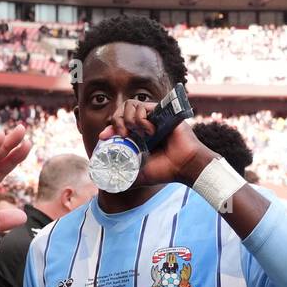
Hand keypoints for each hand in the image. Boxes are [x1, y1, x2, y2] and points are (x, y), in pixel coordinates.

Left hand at [97, 99, 212, 187]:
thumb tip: (104, 182)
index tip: (103, 136)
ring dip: (128, 118)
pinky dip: (141, 118)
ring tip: (136, 133)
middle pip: (121, 110)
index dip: (109, 127)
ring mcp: (153, 117)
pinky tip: (149, 131)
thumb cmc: (165, 171)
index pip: (118, 123)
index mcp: (138, 136)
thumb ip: (124, 174)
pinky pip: (144, 106)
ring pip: (130, 105)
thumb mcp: (138, 175)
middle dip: (116, 120)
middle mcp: (144, 124)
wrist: (183, 166)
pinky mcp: (162, 112)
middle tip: (122, 135)